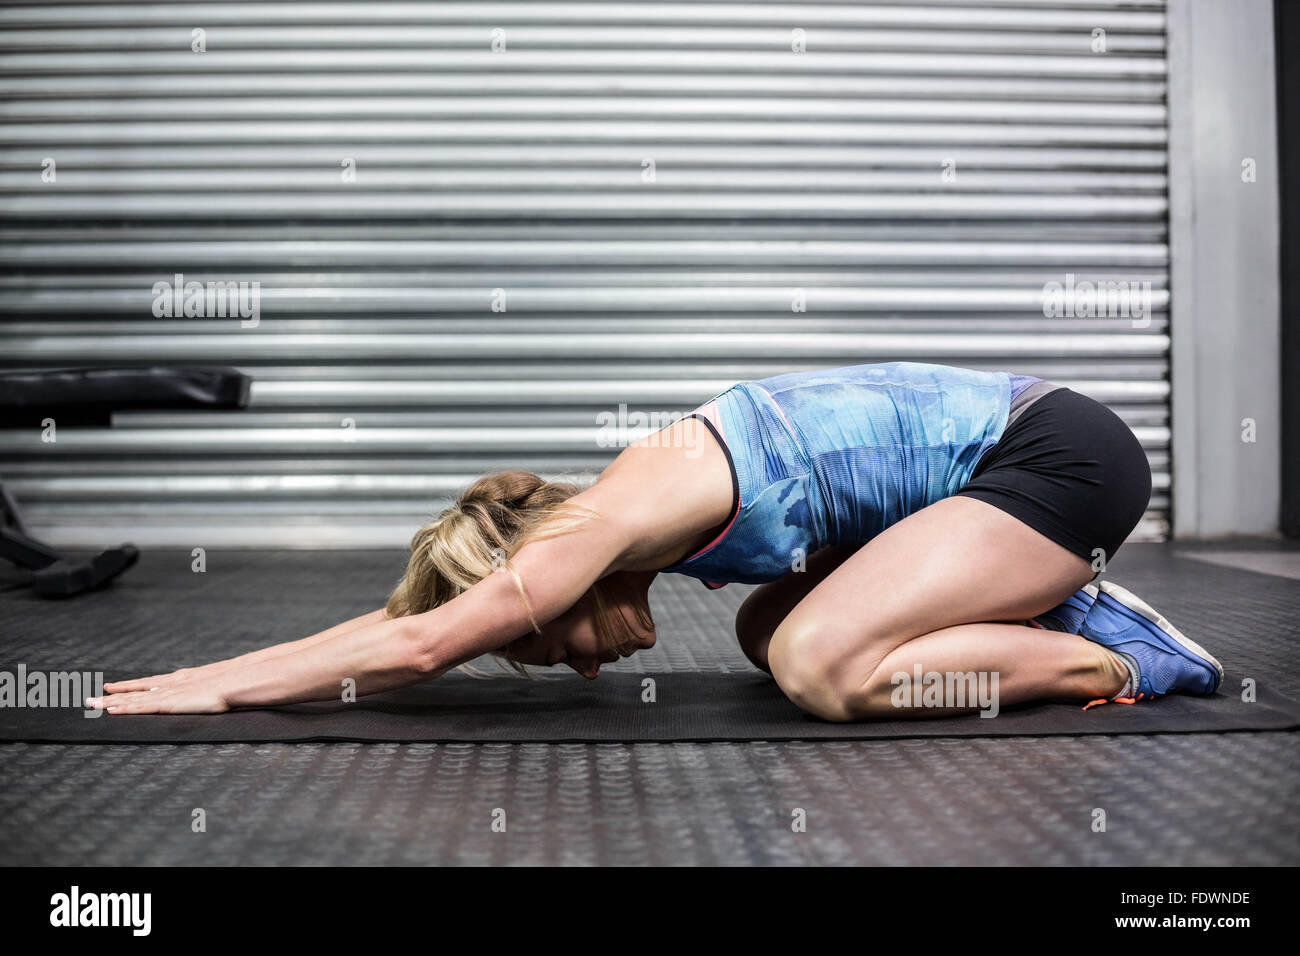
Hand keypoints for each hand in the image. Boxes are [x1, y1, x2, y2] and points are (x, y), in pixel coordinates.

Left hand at [87, 674, 230, 714]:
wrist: (233, 683)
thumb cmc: (229, 685)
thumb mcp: (214, 686)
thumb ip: (205, 689)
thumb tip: (205, 695)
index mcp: (179, 680)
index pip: (147, 684)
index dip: (129, 686)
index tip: (112, 687)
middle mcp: (168, 685)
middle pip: (134, 690)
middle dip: (113, 695)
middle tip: (90, 699)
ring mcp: (166, 694)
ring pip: (132, 699)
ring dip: (110, 703)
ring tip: (91, 705)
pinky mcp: (168, 704)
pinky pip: (141, 708)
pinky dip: (125, 709)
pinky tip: (111, 711)